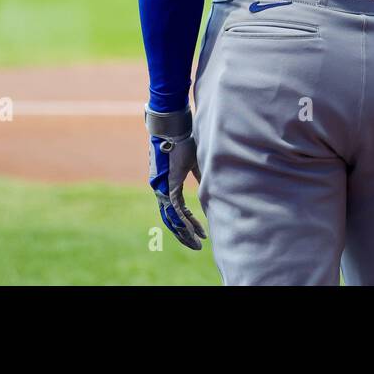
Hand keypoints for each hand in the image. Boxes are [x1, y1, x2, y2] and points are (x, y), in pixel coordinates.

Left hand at [145, 108, 205, 249]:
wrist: (173, 126)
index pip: (176, 211)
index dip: (188, 223)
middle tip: (197, 246)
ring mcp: (162, 188)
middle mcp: (161, 189)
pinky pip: (176, 209)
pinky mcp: (167, 185)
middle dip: (184, 235)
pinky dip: (186, 221)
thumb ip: (201, 177)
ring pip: (172, 218)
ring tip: (197, 244)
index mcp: (167, 184)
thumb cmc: (184, 140)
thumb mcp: (195, 162)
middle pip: (171, 219)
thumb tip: (212, 188)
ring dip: (185, 232)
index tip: (201, 233)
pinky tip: (195, 230)